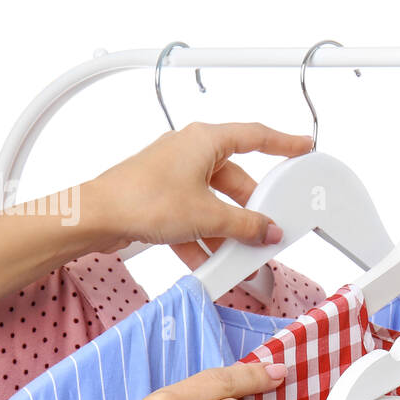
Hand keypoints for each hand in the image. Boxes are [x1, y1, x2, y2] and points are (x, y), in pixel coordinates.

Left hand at [81, 121, 312, 254]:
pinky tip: (210, 263)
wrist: (97, 216)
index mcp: (205, 141)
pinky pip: (193, 217)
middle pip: (235, 180)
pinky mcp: (161, 198)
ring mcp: (174, 175)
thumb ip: (246, 225)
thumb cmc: (143, 198)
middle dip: (251, 210)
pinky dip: (203, 238)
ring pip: (213, 203)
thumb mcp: (208, 215)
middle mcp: (190, 152)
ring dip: (226, 231)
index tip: (302, 147)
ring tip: (240, 256)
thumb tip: (268, 230)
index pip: (255, 136)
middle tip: (269, 228)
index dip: (283, 143)